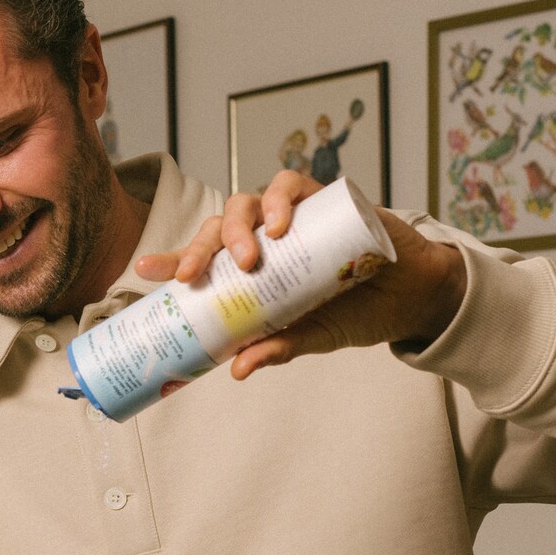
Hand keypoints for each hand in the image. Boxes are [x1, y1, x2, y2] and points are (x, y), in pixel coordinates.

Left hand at [133, 171, 466, 379]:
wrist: (411, 296)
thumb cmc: (355, 312)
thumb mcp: (312, 336)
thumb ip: (277, 348)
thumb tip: (237, 370)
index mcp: (253, 269)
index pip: (204, 259)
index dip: (172, 260)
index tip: (144, 271)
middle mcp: (267, 238)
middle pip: (220, 227)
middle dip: (201, 248)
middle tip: (196, 276)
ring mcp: (295, 215)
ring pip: (250, 201)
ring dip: (240, 225)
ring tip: (246, 258)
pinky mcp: (324, 198)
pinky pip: (292, 184)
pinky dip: (281, 198)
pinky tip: (281, 224)